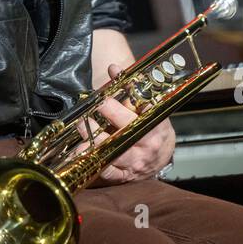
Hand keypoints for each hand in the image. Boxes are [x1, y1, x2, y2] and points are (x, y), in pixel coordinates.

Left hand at [80, 63, 175, 185]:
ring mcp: (136, 162)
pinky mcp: (124, 175)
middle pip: (129, 129)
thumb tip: (113, 68)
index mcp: (157, 124)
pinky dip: (92, 161)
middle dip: (111, 114)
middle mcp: (147, 144)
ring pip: (114, 151)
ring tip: (82, 126)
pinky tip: (81, 150)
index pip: (146, 108)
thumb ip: (130, 88)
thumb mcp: (148, 107)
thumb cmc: (153, 128)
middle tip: (98, 104)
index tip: (113, 91)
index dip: (130, 97)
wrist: (160, 156)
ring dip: (94, 138)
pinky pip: (107, 171)